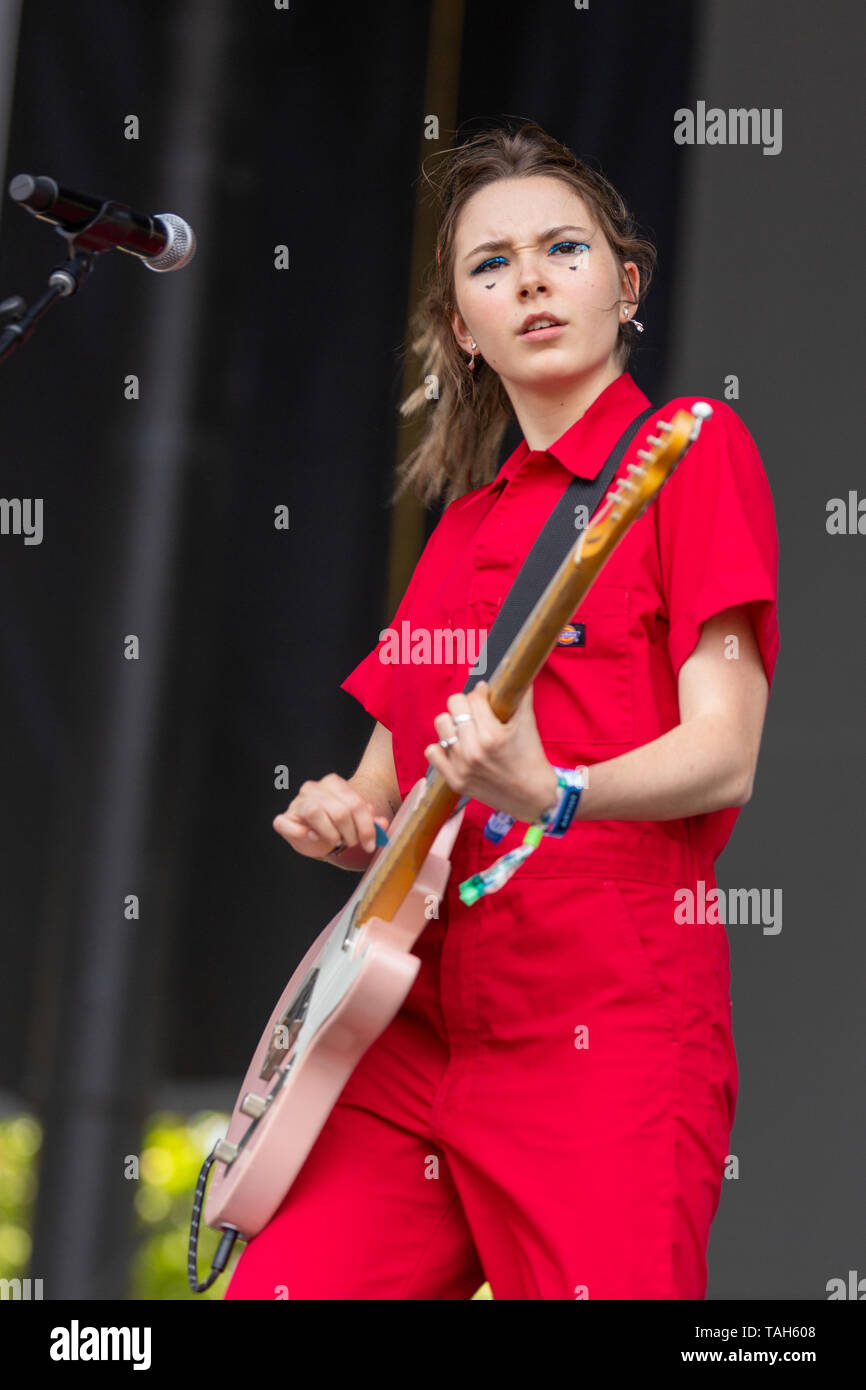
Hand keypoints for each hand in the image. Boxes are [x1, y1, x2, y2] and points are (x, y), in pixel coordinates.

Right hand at [274, 773, 390, 858]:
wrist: (315, 832)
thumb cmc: (337, 825)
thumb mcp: (356, 822)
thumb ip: (371, 822)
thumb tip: (383, 824)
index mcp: (334, 783)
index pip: (356, 804)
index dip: (366, 828)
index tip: (371, 845)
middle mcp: (313, 788)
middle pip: (340, 811)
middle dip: (351, 834)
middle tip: (352, 844)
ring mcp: (297, 802)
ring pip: (315, 813)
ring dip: (331, 834)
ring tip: (336, 841)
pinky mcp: (283, 819)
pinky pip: (287, 824)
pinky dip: (301, 833)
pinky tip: (312, 837)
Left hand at [423, 680, 558, 823]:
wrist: (534, 797)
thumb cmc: (532, 757)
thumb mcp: (528, 723)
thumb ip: (520, 694)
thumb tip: (515, 671)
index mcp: (492, 735)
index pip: (473, 697)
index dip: (481, 693)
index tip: (486, 697)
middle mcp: (474, 751)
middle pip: (453, 706)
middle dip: (466, 705)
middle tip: (476, 713)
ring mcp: (462, 767)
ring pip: (441, 725)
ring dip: (453, 723)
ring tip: (466, 729)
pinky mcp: (455, 781)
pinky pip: (432, 751)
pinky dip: (442, 746)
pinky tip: (457, 746)